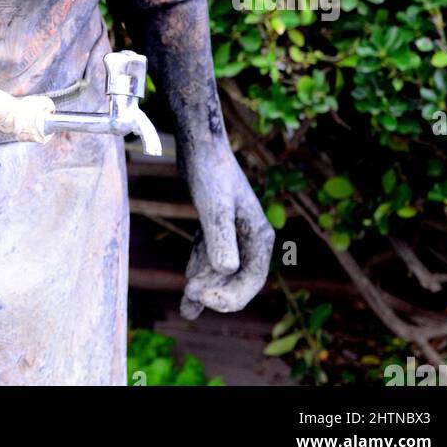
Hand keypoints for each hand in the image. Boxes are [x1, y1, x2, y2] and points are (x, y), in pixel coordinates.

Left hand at [179, 140, 274, 318]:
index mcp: (259, 236)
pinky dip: (201, 270)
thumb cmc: (210, 172)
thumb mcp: (214, 206)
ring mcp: (233, 232)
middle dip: (216, 292)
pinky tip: (188, 279)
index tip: (203, 297)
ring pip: (222, 270)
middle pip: (238, 280)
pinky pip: (211, 256)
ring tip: (187, 303)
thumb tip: (226, 270)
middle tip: (189, 296)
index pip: (251, 280)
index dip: (229, 296)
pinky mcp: (216, 225)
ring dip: (206, 286)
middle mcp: (250, 238)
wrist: (200, 143)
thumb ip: (220, 238)